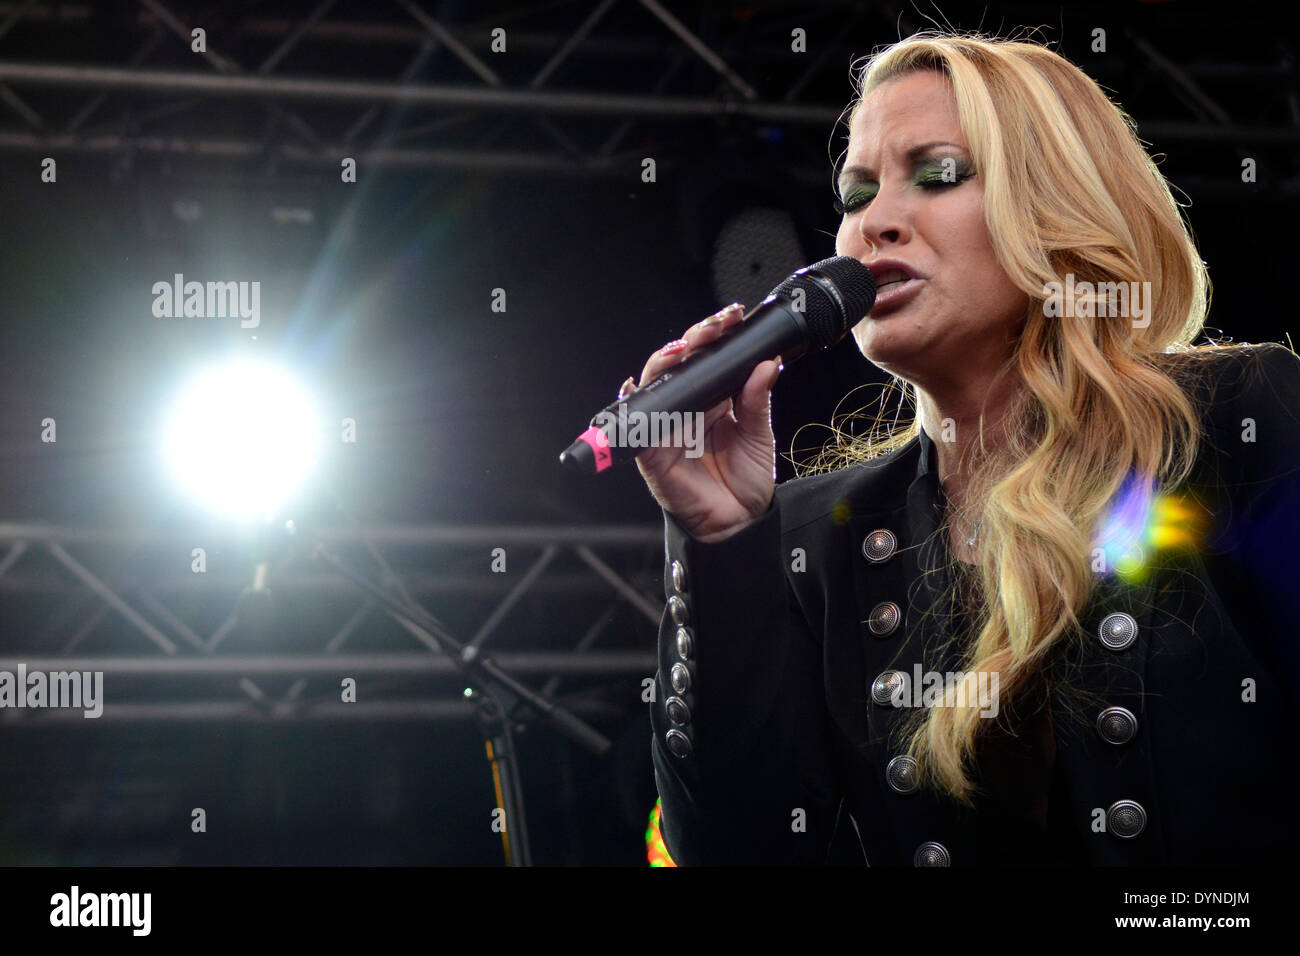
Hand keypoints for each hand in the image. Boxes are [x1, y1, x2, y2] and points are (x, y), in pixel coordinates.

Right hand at [626, 303, 781, 541]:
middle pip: (677, 365)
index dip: (713, 335)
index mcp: (710, 401)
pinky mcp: (652, 454)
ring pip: (654, 386)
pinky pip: (636, 427)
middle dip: (691, 339)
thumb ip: (757, 401)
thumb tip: (766, 364)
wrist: (740, 523)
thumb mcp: (759, 435)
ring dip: (662, 363)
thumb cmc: (745, 481)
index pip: (705, 359)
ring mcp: (666, 429)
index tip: (730, 317)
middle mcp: (685, 410)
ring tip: (680, 350)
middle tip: (712, 327)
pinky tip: (636, 386)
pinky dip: (633, 405)